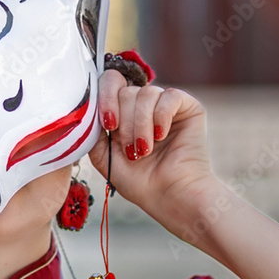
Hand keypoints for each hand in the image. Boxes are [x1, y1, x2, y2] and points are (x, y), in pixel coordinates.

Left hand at [88, 70, 213, 225]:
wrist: (169, 196)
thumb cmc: (138, 181)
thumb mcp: (103, 155)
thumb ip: (92, 129)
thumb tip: (90, 106)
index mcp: (123, 113)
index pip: (110, 83)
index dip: (106, 98)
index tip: (109, 125)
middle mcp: (143, 106)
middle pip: (126, 90)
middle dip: (125, 122)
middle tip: (132, 149)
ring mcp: (165, 105)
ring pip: (146, 93)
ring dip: (141, 125)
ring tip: (145, 150)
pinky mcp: (188, 108)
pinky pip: (170, 95)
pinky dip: (161, 116)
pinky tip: (162, 136)